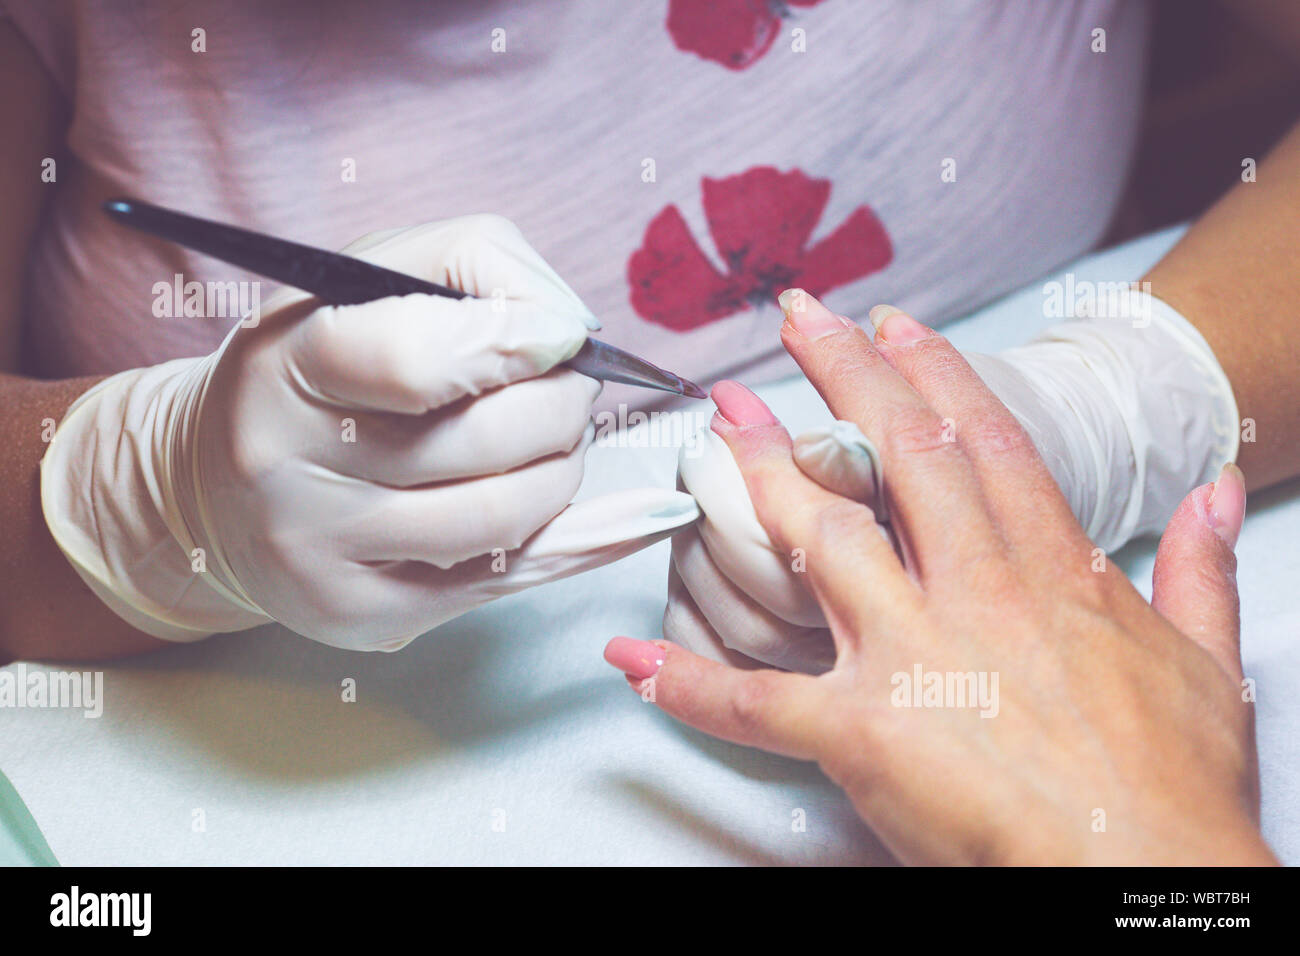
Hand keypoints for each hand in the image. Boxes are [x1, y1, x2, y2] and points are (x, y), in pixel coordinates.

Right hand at [42, 215, 696, 649]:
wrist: (220, 492)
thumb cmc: (323, 368)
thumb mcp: (373, 279)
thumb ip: (477, 267)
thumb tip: (570, 328)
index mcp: (285, 364)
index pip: (413, 358)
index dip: (513, 342)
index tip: (562, 336)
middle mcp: (286, 466)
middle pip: (480, 442)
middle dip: (560, 407)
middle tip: (572, 390)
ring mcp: (321, 554)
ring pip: (501, 516)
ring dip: (564, 471)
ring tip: (559, 444)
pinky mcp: (362, 616)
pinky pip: (506, 581)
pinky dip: (581, 542)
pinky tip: (630, 519)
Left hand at [607, 292, 1271, 864]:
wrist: (1144, 866)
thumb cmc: (1170, 782)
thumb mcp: (1205, 661)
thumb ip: (1197, 570)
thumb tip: (1208, 499)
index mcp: (1047, 570)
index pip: (982, 440)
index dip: (934, 373)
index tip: (896, 327)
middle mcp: (970, 592)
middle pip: (898, 456)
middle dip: (843, 376)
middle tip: (798, 318)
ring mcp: (908, 654)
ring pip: (819, 539)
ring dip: (761, 476)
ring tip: (719, 425)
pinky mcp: (861, 730)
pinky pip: (756, 702)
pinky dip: (690, 682)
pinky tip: (636, 657)